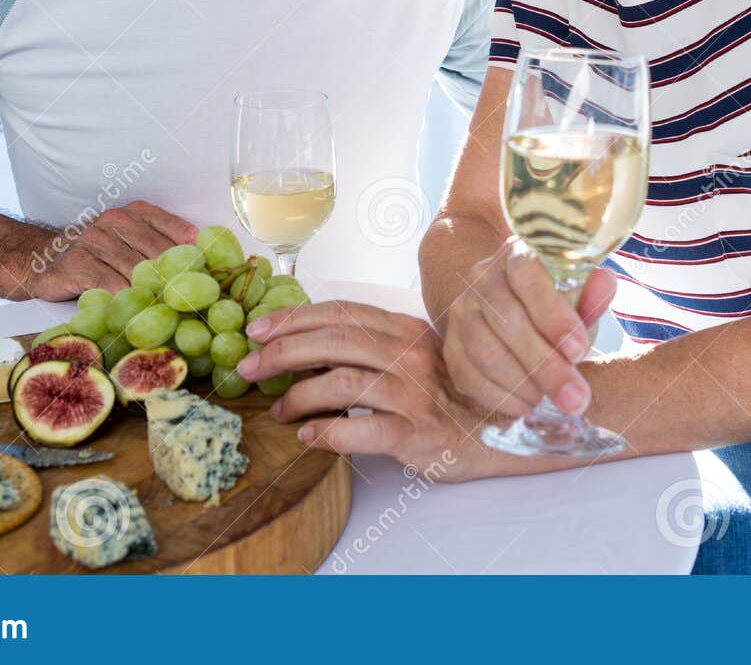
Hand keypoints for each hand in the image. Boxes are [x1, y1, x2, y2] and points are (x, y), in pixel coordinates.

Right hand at [9, 200, 197, 300]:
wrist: (40, 260)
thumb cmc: (97, 256)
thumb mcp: (129, 242)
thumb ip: (160, 246)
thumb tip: (205, 264)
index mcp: (135, 212)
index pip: (173, 228)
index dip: (195, 250)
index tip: (216, 270)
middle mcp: (116, 220)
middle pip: (158, 252)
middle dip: (179, 278)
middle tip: (200, 300)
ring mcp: (96, 240)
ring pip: (136, 271)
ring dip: (156, 293)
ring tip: (176, 311)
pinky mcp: (79, 263)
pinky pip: (111, 286)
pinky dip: (128, 303)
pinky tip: (141, 315)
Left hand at [241, 301, 491, 479]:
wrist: (502, 433)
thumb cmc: (450, 395)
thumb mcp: (415, 356)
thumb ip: (371, 346)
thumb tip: (305, 348)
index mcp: (405, 329)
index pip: (341, 312)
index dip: (294, 318)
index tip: (258, 330)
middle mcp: (409, 354)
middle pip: (334, 341)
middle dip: (281, 353)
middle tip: (249, 369)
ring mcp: (415, 393)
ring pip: (342, 382)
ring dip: (299, 396)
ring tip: (280, 411)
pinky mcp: (418, 432)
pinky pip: (363, 429)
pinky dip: (327, 433)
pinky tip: (309, 438)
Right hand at [440, 244, 615, 418]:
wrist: (520, 310)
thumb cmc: (558, 304)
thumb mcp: (581, 297)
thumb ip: (593, 293)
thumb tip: (604, 284)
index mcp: (518, 255)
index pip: (528, 276)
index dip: (553, 315)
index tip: (579, 351)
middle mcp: (483, 278)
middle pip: (507, 321)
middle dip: (546, 366)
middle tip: (576, 398)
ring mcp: (462, 311)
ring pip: (486, 352)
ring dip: (523, 384)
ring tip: (552, 400)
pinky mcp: (451, 344)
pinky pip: (468, 376)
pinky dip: (500, 397)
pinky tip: (526, 404)